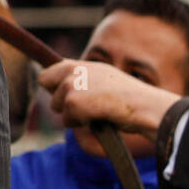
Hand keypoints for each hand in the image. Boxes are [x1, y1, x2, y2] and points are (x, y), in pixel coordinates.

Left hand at [39, 59, 179, 139]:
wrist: (143, 106)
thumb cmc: (128, 97)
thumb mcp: (104, 79)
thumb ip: (83, 78)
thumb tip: (61, 82)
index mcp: (82, 65)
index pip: (49, 71)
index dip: (52, 84)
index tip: (60, 93)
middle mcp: (73, 71)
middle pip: (45, 83)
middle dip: (58, 99)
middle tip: (82, 106)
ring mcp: (71, 85)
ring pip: (56, 106)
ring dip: (73, 114)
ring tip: (96, 112)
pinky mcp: (73, 102)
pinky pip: (67, 120)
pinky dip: (80, 124)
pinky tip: (98, 118)